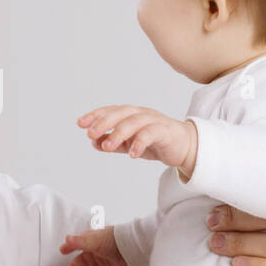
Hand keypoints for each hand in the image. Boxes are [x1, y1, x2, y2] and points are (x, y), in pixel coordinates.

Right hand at [58, 226, 133, 265]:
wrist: (138, 250)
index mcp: (95, 243)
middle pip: (84, 262)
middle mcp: (101, 254)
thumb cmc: (118, 240)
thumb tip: (67, 238)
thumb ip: (80, 241)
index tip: (62, 252)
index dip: (71, 248)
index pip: (80, 245)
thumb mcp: (96, 240)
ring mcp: (109, 265)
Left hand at [77, 105, 198, 175]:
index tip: (80, 123)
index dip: (95, 115)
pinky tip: (132, 154)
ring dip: (119, 134)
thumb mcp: (130, 144)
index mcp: (131, 114)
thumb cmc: (156, 142)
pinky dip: (140, 143)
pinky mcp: (165, 131)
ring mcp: (154, 121)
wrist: (184, 147)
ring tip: (107, 146)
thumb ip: (113, 143)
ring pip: (134, 122)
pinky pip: (151, 134)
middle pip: (121, 113)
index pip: (111, 111)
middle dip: (104, 122)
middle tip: (90, 133)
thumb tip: (94, 142)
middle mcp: (141, 114)